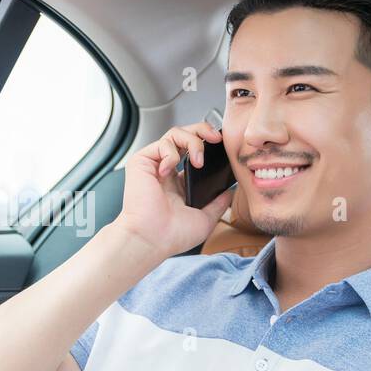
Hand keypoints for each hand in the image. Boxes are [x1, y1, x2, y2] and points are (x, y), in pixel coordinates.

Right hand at [114, 121, 235, 258]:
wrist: (152, 239)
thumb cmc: (172, 235)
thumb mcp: (205, 219)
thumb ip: (218, 203)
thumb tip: (229, 192)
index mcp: (178, 183)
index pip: (194, 152)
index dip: (208, 145)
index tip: (222, 147)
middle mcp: (166, 171)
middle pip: (185, 136)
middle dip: (203, 131)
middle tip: (216, 138)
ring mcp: (154, 165)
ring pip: (175, 133)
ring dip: (192, 141)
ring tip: (199, 161)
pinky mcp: (141, 162)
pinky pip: (161, 143)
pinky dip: (170, 153)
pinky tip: (169, 171)